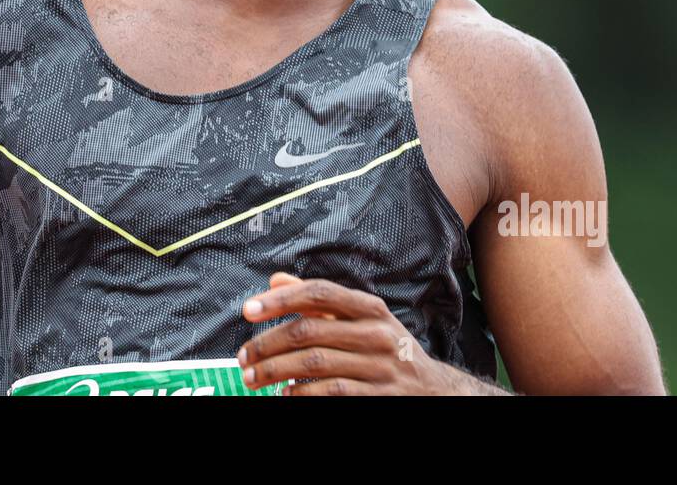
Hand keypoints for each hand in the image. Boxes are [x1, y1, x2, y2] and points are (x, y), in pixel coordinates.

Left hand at [237, 272, 494, 394]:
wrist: (434, 390)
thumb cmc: (387, 349)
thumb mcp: (361, 319)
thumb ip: (318, 301)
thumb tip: (275, 281)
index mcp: (370, 308)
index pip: (319, 293)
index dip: (280, 300)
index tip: (248, 310)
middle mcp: (377, 333)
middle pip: (308, 331)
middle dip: (267, 344)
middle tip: (243, 357)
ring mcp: (379, 367)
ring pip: (313, 364)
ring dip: (275, 372)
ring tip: (253, 379)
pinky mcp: (378, 396)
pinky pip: (331, 393)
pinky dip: (302, 394)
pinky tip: (285, 394)